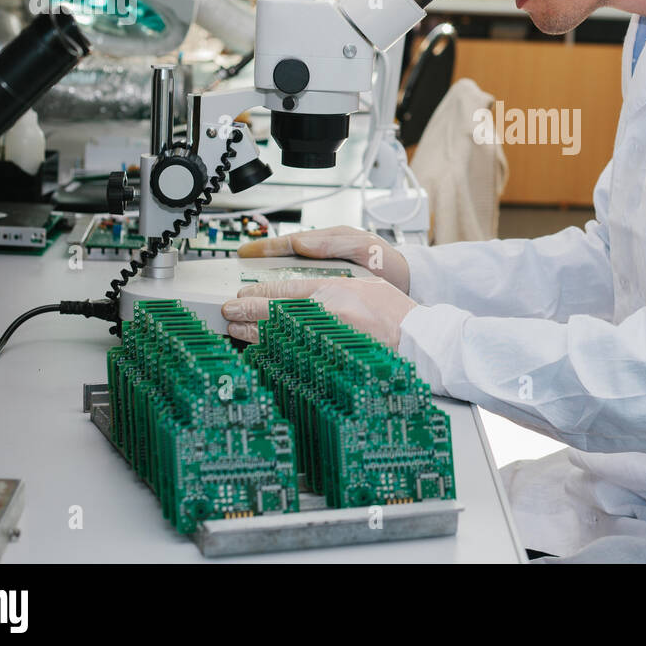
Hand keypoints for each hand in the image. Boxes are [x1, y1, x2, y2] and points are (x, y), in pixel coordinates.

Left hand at [221, 276, 417, 348]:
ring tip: (236, 330)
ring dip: (254, 333)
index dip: (257, 294)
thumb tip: (295, 292)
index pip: (284, 290)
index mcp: (334, 290)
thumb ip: (330, 286)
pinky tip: (262, 352)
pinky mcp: (331, 361)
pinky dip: (275, 353)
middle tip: (228, 312)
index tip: (241, 295)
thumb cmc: (395, 312)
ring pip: (279, 335)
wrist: (418, 339)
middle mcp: (328, 314)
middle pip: (274, 313)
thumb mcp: (362, 283)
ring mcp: (328, 340)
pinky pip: (294, 356)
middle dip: (247, 313)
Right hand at [237, 226, 410, 293]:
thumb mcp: (364, 246)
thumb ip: (335, 243)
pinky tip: (277, 316)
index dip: (265, 248)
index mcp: (326, 243)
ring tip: (248, 301)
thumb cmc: (388, 261)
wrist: (408, 283)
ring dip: (270, 291)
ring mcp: (325, 278)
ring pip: (290, 283)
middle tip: (235, 282)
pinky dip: (288, 305)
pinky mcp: (330, 294)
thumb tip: (303, 243)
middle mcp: (322, 259)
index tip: (244, 252)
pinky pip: (302, 298)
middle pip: (283, 265)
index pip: (288, 244)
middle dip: (258, 273)